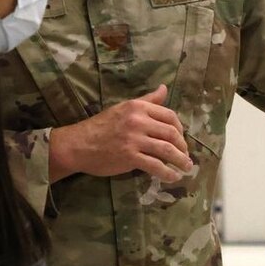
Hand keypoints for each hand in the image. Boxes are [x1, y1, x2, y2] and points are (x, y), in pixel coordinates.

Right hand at [48, 86, 192, 182]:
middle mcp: (138, 120)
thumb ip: (147, 100)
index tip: (181, 139)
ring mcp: (134, 139)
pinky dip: (168, 173)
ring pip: (166, 150)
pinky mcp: (129, 157)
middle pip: (171, 133)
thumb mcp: (124, 108)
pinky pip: (155, 166)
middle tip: (186, 156)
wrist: (78, 145)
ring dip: (180, 160)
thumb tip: (164, 88)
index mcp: (138, 107)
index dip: (180, 129)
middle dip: (183, 146)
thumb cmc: (101, 126)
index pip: (169, 116)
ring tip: (186, 168)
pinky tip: (173, 177)